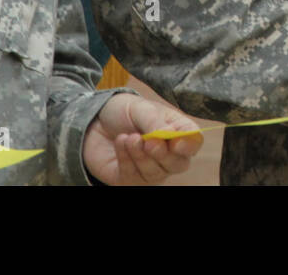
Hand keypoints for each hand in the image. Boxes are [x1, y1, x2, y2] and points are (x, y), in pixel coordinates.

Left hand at [82, 94, 201, 184]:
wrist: (93, 121)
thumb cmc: (123, 111)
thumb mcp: (140, 108)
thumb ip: (155, 122)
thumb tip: (171, 135)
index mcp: (177, 130)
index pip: (194, 142)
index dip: (189, 145)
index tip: (175, 142)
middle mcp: (169, 153)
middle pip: (179, 164)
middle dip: (162, 154)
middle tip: (147, 140)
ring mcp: (151, 169)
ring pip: (156, 174)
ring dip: (140, 156)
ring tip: (128, 137)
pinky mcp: (131, 180)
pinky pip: (134, 178)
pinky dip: (126, 160)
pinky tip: (120, 143)